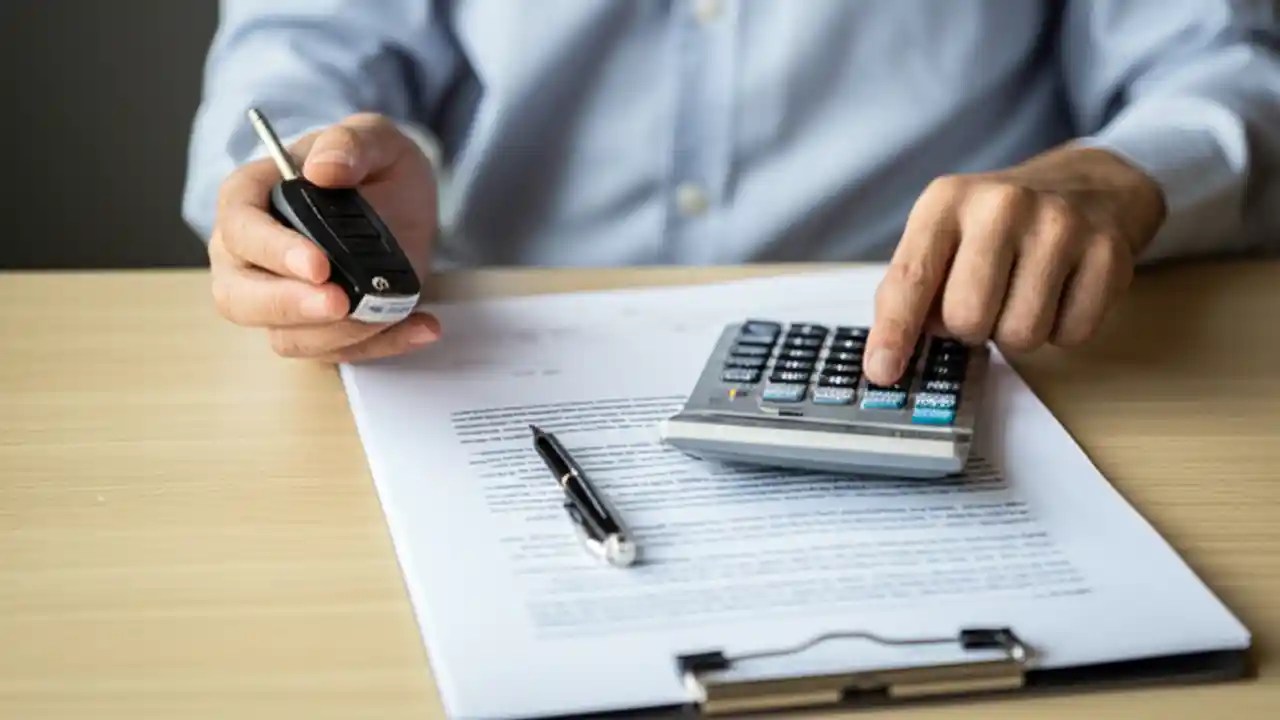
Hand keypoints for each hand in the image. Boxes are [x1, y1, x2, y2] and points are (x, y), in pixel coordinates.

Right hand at [208, 113, 440, 362]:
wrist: (398, 200)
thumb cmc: (368, 165)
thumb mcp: (373, 138)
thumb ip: (350, 143)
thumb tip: (324, 170)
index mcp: (250, 199)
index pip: (240, 229)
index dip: (273, 251)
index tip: (318, 264)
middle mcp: (250, 257)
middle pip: (240, 298)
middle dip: (290, 307)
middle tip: (341, 303)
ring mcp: (279, 299)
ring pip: (286, 336)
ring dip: (339, 334)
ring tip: (392, 310)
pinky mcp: (316, 329)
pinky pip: (336, 354)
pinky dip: (381, 346)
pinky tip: (421, 325)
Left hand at [865, 145, 1165, 384]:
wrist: (1086, 184)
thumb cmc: (997, 226)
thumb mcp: (941, 235)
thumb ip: (910, 289)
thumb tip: (887, 360)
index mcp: (946, 201)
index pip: (912, 278)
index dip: (895, 332)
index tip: (883, 371)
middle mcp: (1003, 205)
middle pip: (968, 318)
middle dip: (970, 328)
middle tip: (983, 303)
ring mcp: (1061, 225)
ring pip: (1022, 334)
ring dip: (1016, 332)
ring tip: (1022, 294)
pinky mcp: (1107, 252)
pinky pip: (1071, 334)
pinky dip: (1061, 329)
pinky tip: (1060, 292)